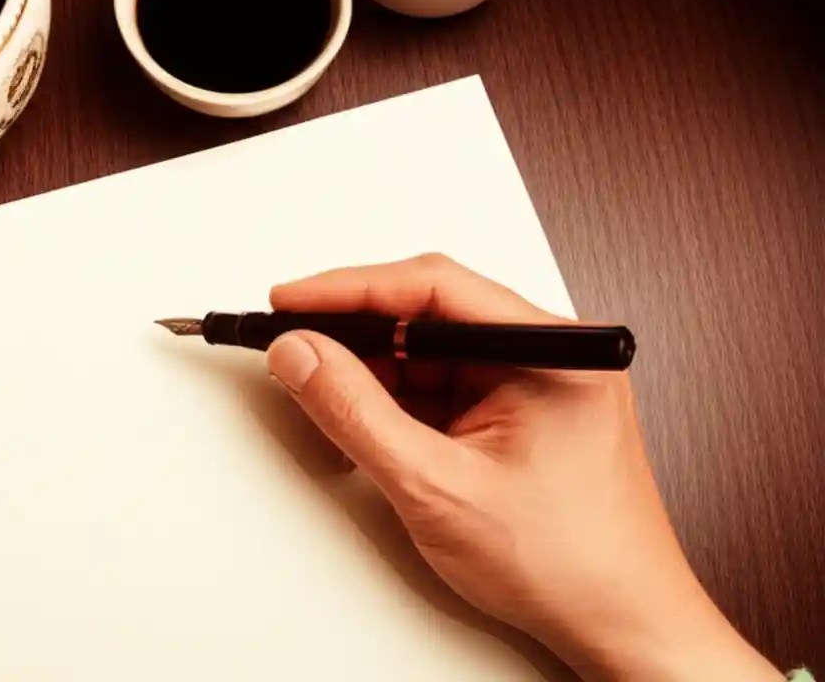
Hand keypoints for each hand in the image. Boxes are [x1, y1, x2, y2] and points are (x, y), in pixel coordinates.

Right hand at [264, 254, 780, 681]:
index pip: (431, 287)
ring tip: (329, 406)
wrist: (619, 625)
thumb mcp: (436, 485)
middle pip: (429, 316)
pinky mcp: (522, 413)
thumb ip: (357, 412)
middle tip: (295, 350)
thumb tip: (303, 355)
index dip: (349, 289)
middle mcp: (550, 356)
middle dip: (356, 336)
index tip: (292, 301)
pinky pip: (446, 389)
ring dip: (376, 378)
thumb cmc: (568, 564)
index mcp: (552, 352)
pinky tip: (371, 432)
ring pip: (431, 355)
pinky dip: (401, 407)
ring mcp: (538, 384)